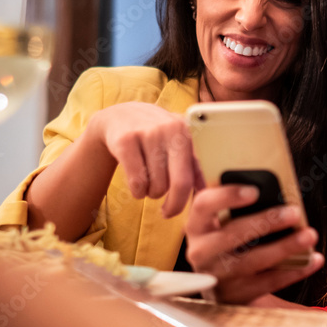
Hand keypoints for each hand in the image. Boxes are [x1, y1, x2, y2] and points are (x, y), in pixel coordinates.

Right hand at [85, 102, 203, 216]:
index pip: (189, 178)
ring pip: (153, 186)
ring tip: (148, 182)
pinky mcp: (125, 140)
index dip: (182, 201)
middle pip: (174, 185)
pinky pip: (136, 182)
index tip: (175, 211)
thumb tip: (207, 194)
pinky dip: (136, 191)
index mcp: (185, 132)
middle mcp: (168, 129)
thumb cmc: (154, 135)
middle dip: (170, 204)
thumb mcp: (176, 143)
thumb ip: (193, 166)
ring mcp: (146, 133)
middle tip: (163, 206)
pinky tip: (136, 183)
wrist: (120, 115)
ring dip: (150, 193)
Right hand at [185, 184, 323, 303]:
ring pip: (254, 260)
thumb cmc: (224, 240)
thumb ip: (233, 205)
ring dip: (285, 247)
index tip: (254, 191)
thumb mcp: (218, 221)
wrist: (217, 283)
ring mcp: (218, 276)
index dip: (227, 196)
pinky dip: (294, 270)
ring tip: (309, 235)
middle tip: (294, 212)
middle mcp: (201, 251)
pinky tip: (312, 259)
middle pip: (234, 233)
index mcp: (197, 225)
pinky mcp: (236, 295)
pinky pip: (269, 282)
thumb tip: (270, 186)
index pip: (204, 205)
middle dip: (267, 222)